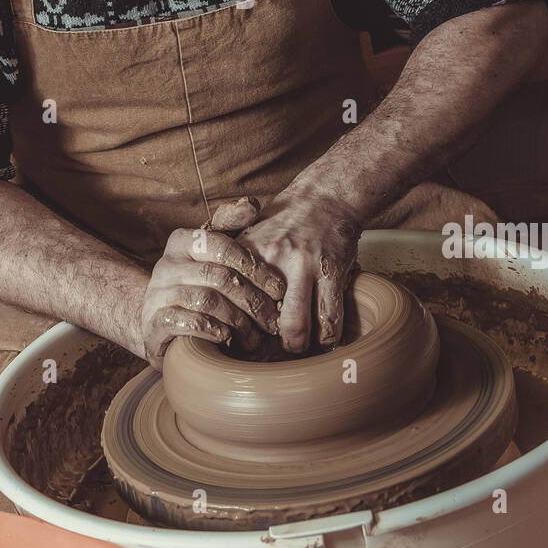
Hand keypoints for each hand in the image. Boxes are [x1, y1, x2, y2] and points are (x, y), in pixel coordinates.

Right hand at [140, 219, 285, 368]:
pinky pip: (188, 323)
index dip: (254, 267)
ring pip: (206, 301)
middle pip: (218, 276)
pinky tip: (227, 337)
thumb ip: (230, 229)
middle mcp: (166, 264)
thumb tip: (251, 205)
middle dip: (252, 300)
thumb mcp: (212, 257)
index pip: (222, 246)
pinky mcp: (152, 323)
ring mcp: (156, 294)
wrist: (159, 324)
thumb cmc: (196, 287)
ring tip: (256, 335)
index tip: (278, 289)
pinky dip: (212, 330)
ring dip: (238, 320)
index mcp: (182, 242)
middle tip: (273, 320)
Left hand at [236, 188, 360, 353]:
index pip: (234, 300)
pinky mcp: (332, 272)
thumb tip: (215, 297)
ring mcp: (305, 266)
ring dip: (298, 345)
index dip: (237, 327)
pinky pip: (330, 318)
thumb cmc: (286, 218)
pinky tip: (325, 341)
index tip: (240, 339)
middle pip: (264, 319)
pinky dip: (328, 337)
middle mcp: (274, 259)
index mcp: (249, 251)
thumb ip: (233, 261)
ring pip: (297, 325)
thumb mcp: (250, 231)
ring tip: (296, 347)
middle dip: (266, 344)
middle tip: (269, 351)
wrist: (326, 196)